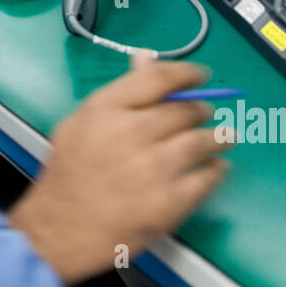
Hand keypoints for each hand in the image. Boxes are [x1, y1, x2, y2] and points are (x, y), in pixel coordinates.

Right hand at [7, 58, 231, 285]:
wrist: (62, 228)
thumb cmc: (69, 171)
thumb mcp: (82, 121)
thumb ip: (119, 92)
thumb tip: (147, 58)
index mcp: (106, 108)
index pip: (159, 78)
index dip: (187, 73)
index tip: (201, 76)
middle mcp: (132, 133)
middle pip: (186, 109)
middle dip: (201, 108)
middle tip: (203, 113)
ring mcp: (154, 169)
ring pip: (204, 140)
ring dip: (219, 136)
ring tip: (223, 138)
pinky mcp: (170, 202)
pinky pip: (208, 176)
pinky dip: (216, 170)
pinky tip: (215, 168)